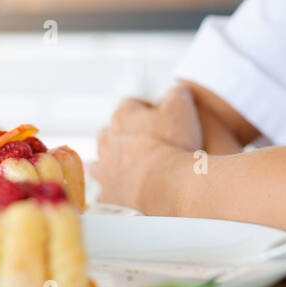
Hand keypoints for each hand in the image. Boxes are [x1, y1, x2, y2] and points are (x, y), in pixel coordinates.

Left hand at [92, 86, 199, 212]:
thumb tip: (174, 91)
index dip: (147, 110)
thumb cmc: (173, 146)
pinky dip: (113, 189)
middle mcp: (107, 140)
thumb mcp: (182, 106)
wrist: (167, 186)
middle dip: (127, 135)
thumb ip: (175, 92)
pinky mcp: (107, 195)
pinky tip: (127, 190)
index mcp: (123, 116)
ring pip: (104, 160)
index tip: (160, 118)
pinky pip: (104, 190)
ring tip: (136, 167)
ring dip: (115, 161)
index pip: (130, 105)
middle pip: (113, 131)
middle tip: (149, 143)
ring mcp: (104, 169)